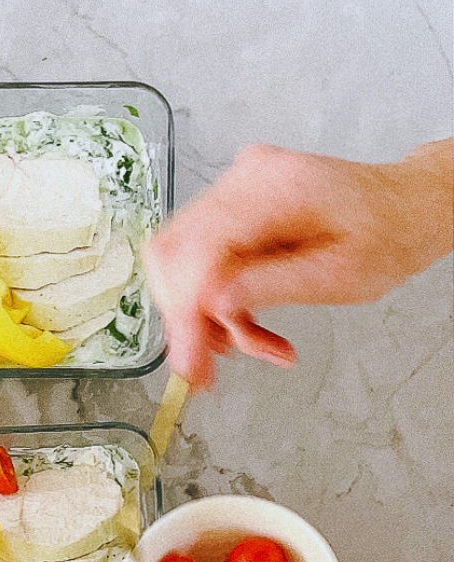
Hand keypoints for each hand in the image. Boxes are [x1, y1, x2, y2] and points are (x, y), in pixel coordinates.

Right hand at [143, 139, 453, 388]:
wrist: (401, 209)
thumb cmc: (386, 238)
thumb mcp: (340, 276)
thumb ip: (272, 286)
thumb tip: (212, 303)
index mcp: (278, 190)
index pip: (200, 251)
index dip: (186, 313)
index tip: (189, 364)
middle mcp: (245, 181)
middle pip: (174, 254)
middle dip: (186, 319)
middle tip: (207, 366)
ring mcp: (232, 190)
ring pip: (176, 261)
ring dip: (197, 314)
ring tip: (241, 339)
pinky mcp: (227, 207)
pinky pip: (192, 257)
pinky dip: (207, 300)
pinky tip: (239, 319)